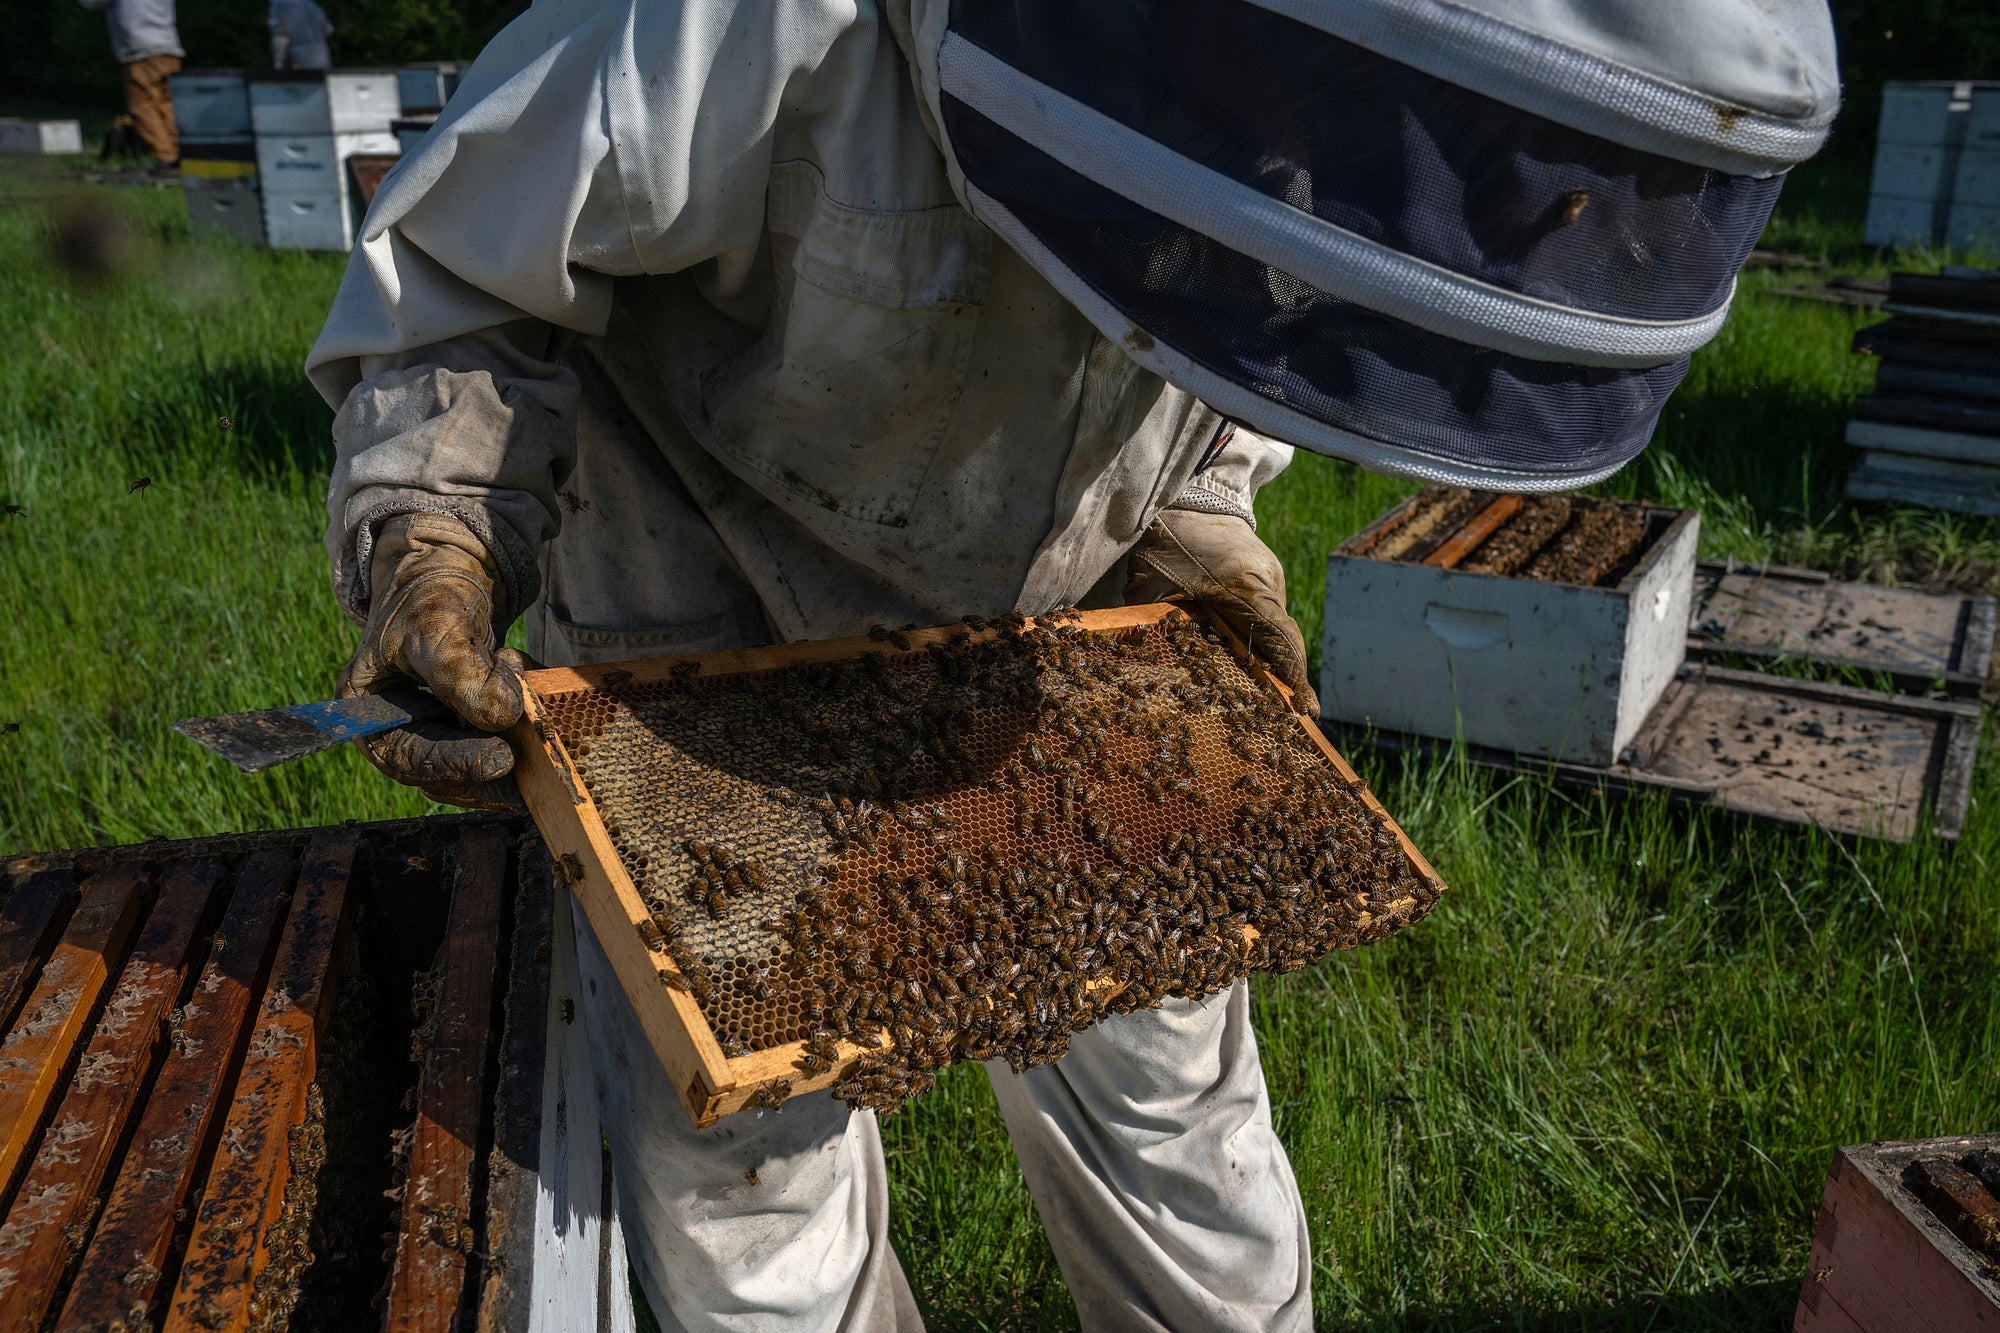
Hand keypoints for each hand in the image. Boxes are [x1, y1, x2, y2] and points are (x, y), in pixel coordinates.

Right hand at [337, 513, 526, 810]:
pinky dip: (526, 725)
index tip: (501, 759)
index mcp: (369, 714)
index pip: (407, 759)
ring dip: (513, 743)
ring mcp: (440, 731)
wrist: (453, 574)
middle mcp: (402, 730)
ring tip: (526, 691)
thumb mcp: (435, 625)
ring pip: (479, 763)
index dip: (454, 764)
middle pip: (446, 773)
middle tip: (534, 754)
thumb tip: (504, 716)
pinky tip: (533, 683)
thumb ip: (461, 671)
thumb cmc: (429, 597)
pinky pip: (503, 743)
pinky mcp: (474, 725)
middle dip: (492, 761)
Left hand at [1124, 507, 1319, 715]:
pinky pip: (1270, 611)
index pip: (1279, 640)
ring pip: (1276, 626)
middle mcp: (1268, 581)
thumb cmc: (1165, 541)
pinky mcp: (1268, 572)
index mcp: (1245, 586)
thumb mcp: (1151, 585)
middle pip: (1283, 640)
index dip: (1293, 678)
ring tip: (1260, 692)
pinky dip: (1261, 635)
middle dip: (1283, 679)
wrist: (1187, 496)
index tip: (1307, 709)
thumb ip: (1155, 625)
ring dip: (1268, 656)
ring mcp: (1272, 575)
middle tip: (1283, 715)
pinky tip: (1245, 656)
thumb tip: (1144, 667)